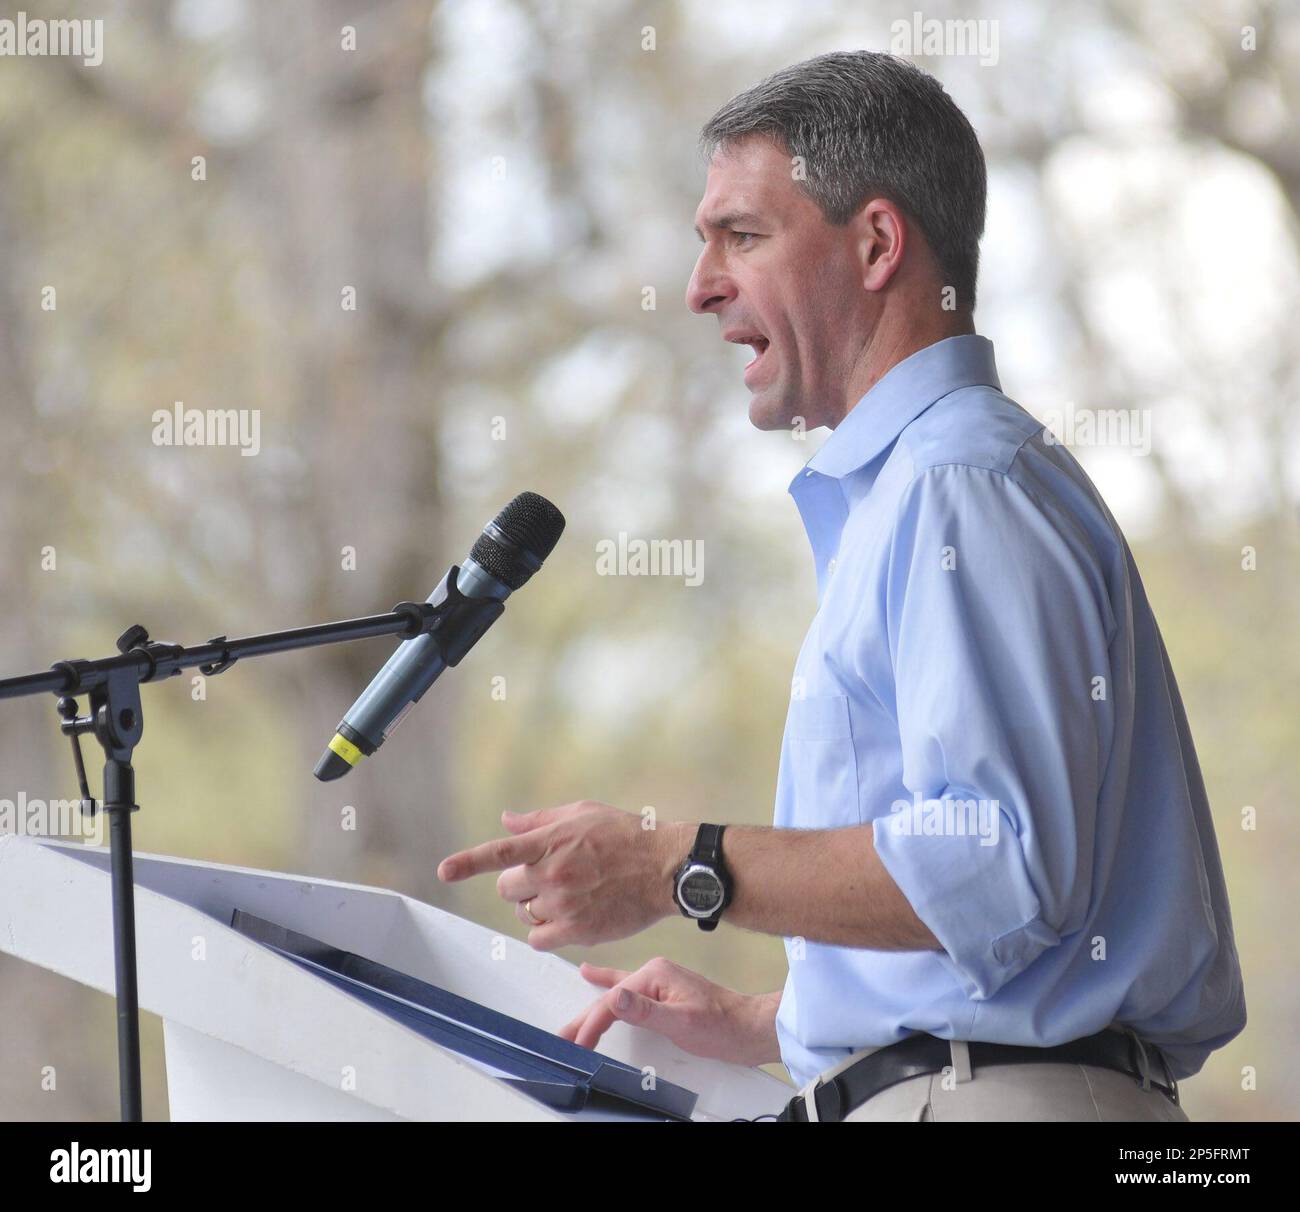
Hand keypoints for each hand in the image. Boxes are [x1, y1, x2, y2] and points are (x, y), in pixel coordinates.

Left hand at [436, 802, 689, 949]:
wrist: (663, 867)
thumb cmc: (625, 834)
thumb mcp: (582, 813)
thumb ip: (540, 820)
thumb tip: (506, 821)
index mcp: (549, 842)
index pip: (498, 853)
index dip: (467, 863)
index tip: (445, 871)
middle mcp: (551, 875)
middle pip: (508, 889)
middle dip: (519, 883)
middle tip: (547, 877)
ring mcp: (563, 905)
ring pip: (525, 914)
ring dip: (537, 906)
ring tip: (568, 894)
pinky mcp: (578, 931)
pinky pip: (540, 939)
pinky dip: (546, 931)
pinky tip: (567, 917)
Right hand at [558, 957, 781, 1067]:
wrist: (747, 1027)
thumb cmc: (721, 1025)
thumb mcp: (681, 1021)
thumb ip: (645, 1011)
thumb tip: (614, 997)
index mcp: (654, 975)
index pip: (612, 1000)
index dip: (592, 1024)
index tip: (579, 1044)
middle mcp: (653, 973)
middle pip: (609, 997)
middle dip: (584, 1019)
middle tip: (562, 1040)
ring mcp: (657, 981)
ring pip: (614, 996)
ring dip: (591, 1009)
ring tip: (569, 1022)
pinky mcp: (661, 991)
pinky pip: (626, 989)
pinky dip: (607, 984)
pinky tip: (592, 975)